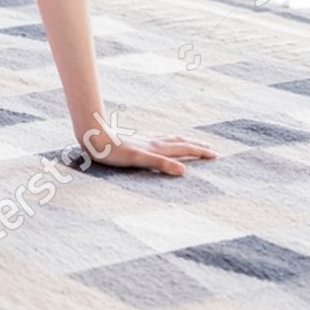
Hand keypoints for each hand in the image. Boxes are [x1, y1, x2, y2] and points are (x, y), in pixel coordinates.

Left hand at [79, 132, 215, 175]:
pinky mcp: (135, 140)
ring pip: (169, 139)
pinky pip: (157, 138)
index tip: (216, 155)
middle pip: (180, 142)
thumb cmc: (114, 152)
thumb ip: (161, 164)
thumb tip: (184, 171)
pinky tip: (160, 140)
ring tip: (190, 142)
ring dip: (183, 141)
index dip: (200, 152)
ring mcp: (144, 139)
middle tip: (210, 148)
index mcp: (157, 147)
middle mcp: (153, 141)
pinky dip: (166, 140)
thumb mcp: (139, 160)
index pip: (184, 149)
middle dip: (196, 145)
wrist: (94, 137)